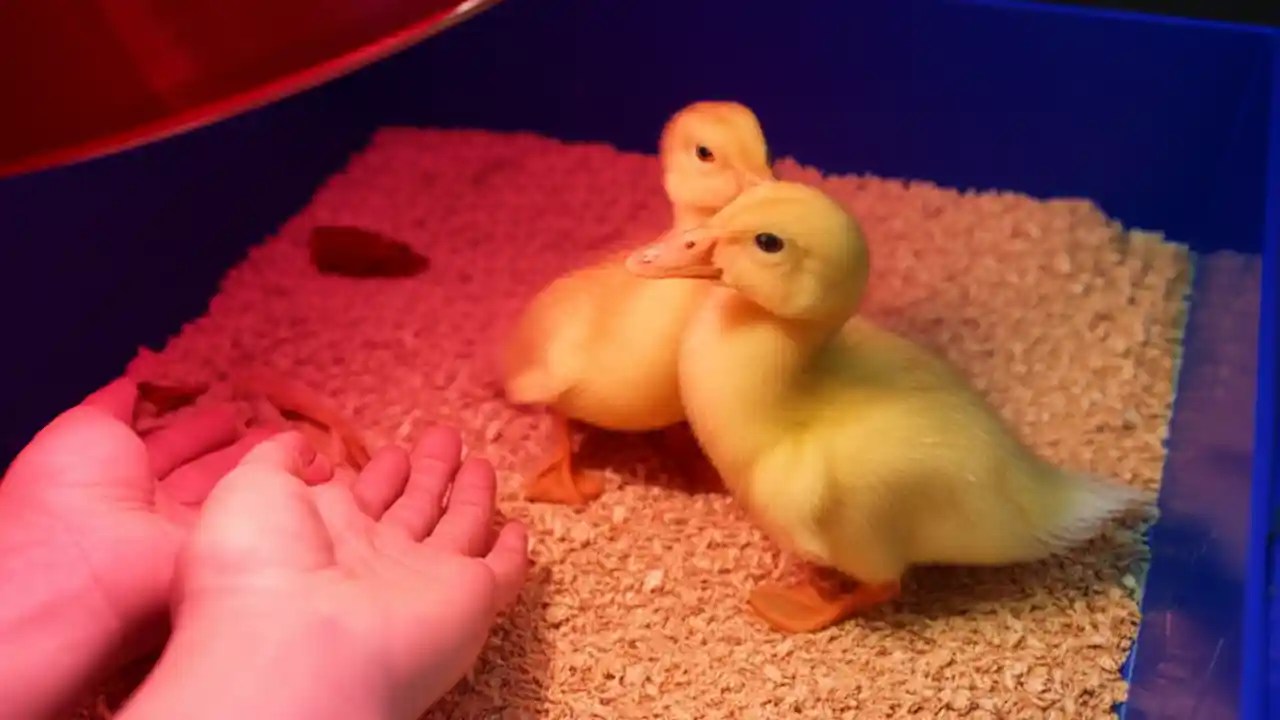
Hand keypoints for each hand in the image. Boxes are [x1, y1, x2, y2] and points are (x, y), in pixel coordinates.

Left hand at [0, 377, 301, 718]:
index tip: (233, 409)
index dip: (199, 428)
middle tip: (278, 425)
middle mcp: (156, 506)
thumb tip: (134, 384)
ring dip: (266, 464)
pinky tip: (305, 470)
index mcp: (117, 475)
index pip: (169, 445)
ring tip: (303, 442)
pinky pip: (251, 514)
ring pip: (233, 489)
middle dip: (240, 445)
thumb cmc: (71, 485)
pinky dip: (278, 491)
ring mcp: (187, 530)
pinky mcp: (218, 547)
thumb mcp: (86, 427)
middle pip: (207, 469)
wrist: (86, 556)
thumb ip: (113, 405)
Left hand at [123, 427, 529, 719]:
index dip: (377, 472)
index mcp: (323, 533)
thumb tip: (316, 454)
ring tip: (479, 462)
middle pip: (410, 509)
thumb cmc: (263, 563)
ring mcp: (423, 581)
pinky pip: (500, 575)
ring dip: (469, 497)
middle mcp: (375, 559)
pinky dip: (512, 553)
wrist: (297, 649)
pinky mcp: (470, 600)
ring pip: (456, 532)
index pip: (359, 497)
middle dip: (427, 472)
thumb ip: (280, 458)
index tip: (392, 449)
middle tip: (444, 438)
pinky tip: (518, 529)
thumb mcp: (251, 486)